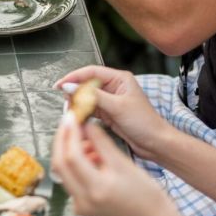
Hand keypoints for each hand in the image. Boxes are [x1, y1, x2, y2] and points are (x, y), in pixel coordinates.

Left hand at [52, 115, 165, 215]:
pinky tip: (88, 155)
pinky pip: (70, 180)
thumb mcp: (123, 162)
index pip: (72, 157)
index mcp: (96, 189)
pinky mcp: (80, 206)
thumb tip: (85, 124)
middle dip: (62, 140)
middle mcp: (83, 201)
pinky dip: (75, 165)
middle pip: (60, 165)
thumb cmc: (144, 192)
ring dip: (69, 152)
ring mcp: (80, 206)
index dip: (69, 134)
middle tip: (69, 123)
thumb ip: (101, 142)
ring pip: (63, 172)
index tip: (71, 118)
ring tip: (86, 140)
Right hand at [56, 67, 171, 158]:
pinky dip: (83, 113)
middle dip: (75, 92)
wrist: (156, 143)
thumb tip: (70, 88)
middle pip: (87, 84)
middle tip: (65, 102)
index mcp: (120, 78)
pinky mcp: (109, 112)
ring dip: (78, 103)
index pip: (91, 72)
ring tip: (70, 112)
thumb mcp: (117, 107)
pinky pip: (91, 109)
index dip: (74, 77)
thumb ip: (92, 96)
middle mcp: (115, 86)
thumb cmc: (143, 123)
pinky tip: (78, 117)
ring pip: (87, 97)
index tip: (60, 85)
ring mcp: (111, 100)